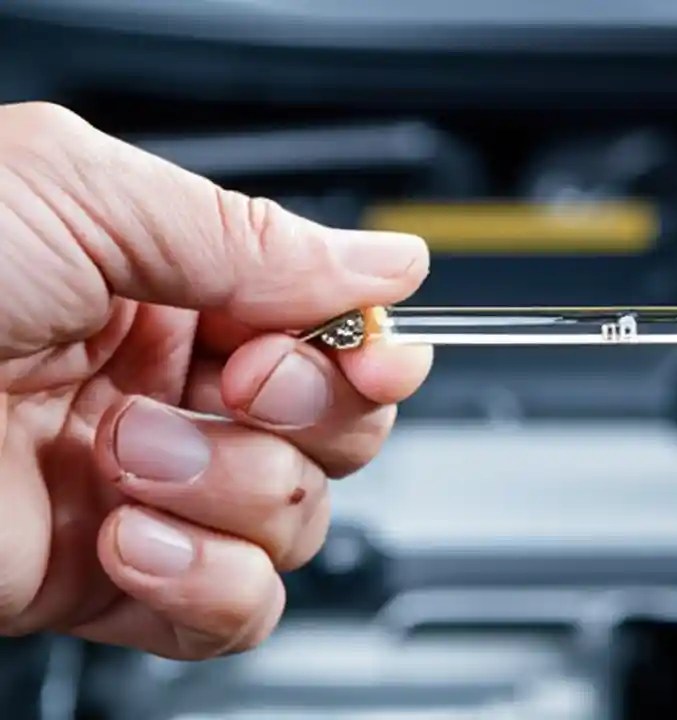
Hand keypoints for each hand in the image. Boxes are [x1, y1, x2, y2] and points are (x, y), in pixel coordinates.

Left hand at [0, 103, 431, 658]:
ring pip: (298, 518)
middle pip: (338, 426)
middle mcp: (169, 388)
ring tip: (123, 452)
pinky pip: (236, 607)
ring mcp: (148, 489)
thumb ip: (251, 235)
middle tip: (238, 385)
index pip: (328, 327)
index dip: (370, 346)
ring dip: (231, 489)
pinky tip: (128, 536)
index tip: (375, 355)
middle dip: (308, 411)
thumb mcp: (79, 195)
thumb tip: (385, 263)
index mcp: (169, 287)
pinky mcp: (116, 581)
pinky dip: (207, 581)